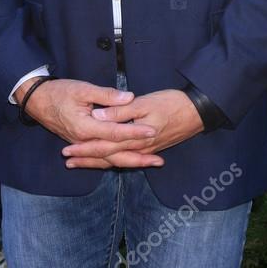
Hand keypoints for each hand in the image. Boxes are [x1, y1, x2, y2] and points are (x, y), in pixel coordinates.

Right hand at [16, 77, 162, 163]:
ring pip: (108, 159)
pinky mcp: (81, 144)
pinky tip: (128, 162)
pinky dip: (115, 161)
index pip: (116, 133)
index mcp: (85, 127)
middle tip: (159, 160)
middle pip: (115, 154)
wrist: (37, 101)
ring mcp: (82, 145)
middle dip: (138, 157)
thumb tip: (129, 97)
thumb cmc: (59, 92)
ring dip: (130, 162)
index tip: (153, 131)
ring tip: (150, 163)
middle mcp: (85, 141)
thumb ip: (106, 95)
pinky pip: (101, 158)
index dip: (135, 132)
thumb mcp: (82, 89)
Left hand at [61, 89, 204, 168]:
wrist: (199, 111)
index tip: (67, 151)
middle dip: (87, 159)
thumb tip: (98, 116)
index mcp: (134, 136)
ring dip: (100, 162)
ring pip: (119, 159)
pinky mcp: (154, 147)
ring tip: (82, 164)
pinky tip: (111, 162)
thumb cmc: (171, 103)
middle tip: (68, 161)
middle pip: (108, 156)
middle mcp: (139, 147)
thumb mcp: (144, 103)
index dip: (84, 149)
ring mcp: (147, 149)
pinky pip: (130, 158)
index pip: (104, 146)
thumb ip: (120, 112)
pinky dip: (117, 161)